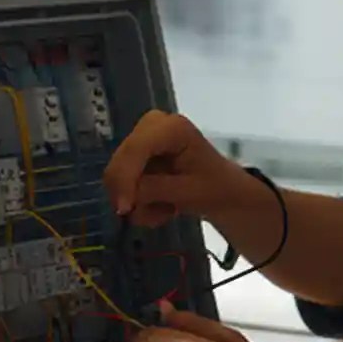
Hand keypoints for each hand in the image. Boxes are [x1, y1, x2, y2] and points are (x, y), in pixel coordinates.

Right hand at [103, 110, 257, 226]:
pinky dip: (141, 201)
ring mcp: (143, 140)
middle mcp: (152, 126)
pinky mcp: (137, 157)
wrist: (224, 191)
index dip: (125, 178)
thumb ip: (153, 190)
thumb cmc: (215, 188)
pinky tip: (162, 205)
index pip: (135, 149)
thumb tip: (123, 197)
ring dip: (140, 202)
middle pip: (120, 162)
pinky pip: (123, 184)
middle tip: (155, 215)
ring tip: (167, 210)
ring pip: (118, 177)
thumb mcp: (188, 192)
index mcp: (171, 128)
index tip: (124, 209)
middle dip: (132, 194)